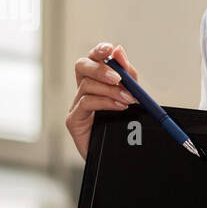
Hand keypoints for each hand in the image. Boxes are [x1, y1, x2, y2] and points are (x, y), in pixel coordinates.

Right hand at [66, 42, 138, 159]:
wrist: (121, 158)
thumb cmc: (124, 128)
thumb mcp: (132, 96)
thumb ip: (128, 75)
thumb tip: (119, 51)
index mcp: (96, 83)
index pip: (92, 59)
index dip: (98, 51)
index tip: (110, 49)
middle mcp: (83, 92)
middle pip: (81, 66)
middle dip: (99, 67)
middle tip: (118, 77)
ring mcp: (76, 106)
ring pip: (86, 85)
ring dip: (110, 90)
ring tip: (128, 99)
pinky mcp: (74, 121)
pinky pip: (86, 103)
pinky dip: (104, 101)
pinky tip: (119, 106)